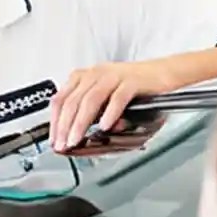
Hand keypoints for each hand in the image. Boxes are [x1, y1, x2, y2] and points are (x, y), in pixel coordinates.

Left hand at [49, 61, 172, 151]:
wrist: (162, 72)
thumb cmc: (132, 86)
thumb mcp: (103, 94)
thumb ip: (87, 109)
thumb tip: (71, 132)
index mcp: (85, 76)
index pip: (61, 98)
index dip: (54, 121)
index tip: (54, 139)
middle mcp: (96, 74)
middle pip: (73, 101)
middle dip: (64, 126)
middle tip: (63, 144)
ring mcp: (114, 76)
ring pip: (91, 100)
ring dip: (81, 123)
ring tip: (76, 139)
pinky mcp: (132, 81)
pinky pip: (117, 98)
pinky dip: (109, 113)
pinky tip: (104, 126)